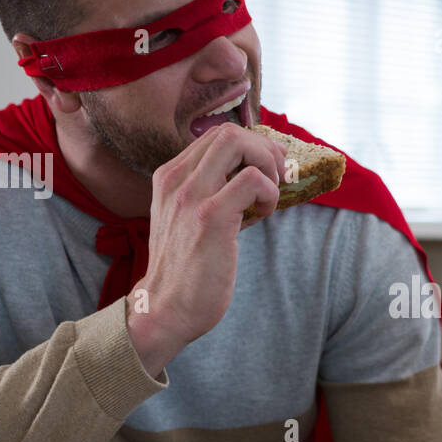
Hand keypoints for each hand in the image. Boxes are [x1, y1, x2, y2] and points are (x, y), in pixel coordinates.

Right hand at [126, 123, 285, 376]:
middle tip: (277, 181)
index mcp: (170, 177)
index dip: (251, 149)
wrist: (164, 310)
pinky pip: (252, 180)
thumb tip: (254, 178)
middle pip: (229, 132)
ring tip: (268, 199)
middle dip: (265, 151)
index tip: (267, 174)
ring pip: (238, 143)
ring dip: (267, 167)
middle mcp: (176, 179)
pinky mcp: (210, 217)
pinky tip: (262, 216)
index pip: (217, 136)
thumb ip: (213, 195)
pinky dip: (269, 193)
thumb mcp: (189, 220)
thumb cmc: (185, 270)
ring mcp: (191, 196)